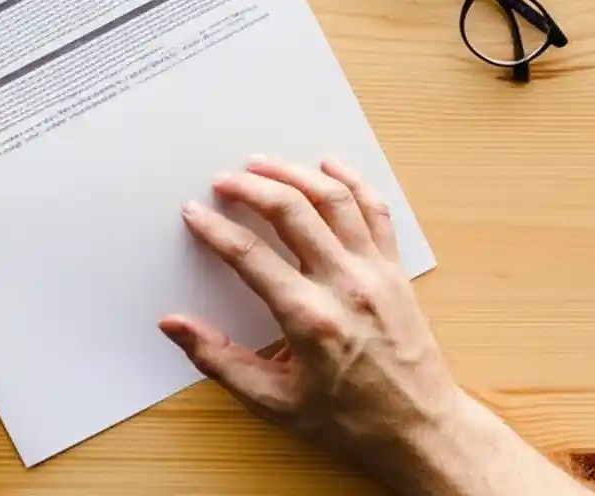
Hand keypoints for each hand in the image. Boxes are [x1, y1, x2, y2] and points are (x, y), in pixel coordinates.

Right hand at [160, 158, 589, 494]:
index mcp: (309, 319)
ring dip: (296, 173)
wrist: (420, 429)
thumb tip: (174, 325)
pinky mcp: (397, 271)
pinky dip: (352, 181)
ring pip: (335, 199)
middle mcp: (346, 285)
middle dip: (252, 186)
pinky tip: (329, 166)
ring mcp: (376, 273)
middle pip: (293, 211)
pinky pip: (376, 211)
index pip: (250, 256)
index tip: (194, 213)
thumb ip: (219, 360)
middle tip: (224, 180)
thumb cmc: (349, 421)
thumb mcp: (274, 402)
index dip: (215, 229)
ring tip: (264, 163)